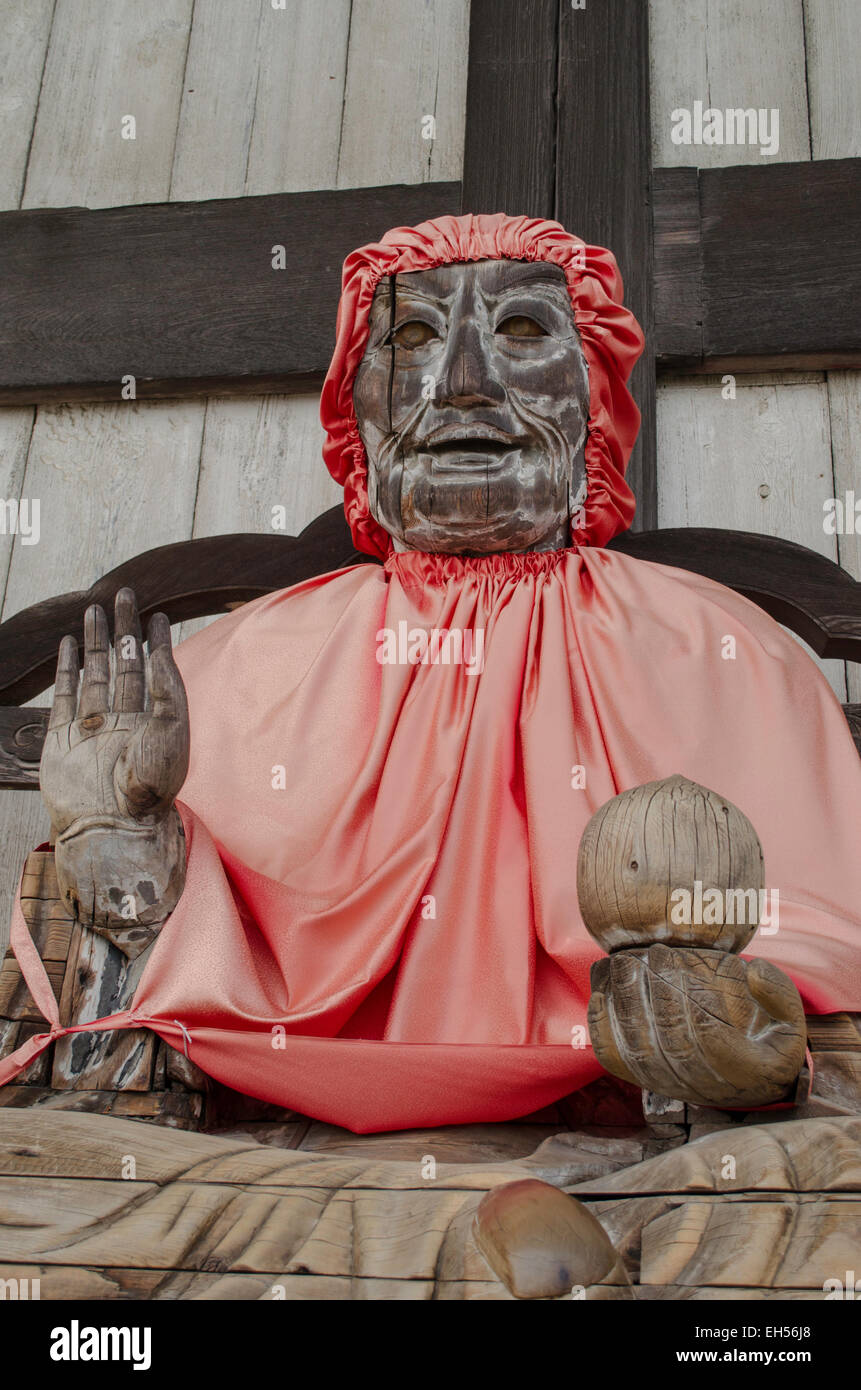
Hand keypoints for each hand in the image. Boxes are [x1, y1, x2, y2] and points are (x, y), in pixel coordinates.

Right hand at [40, 588, 188, 933]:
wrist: (110, 828)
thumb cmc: (149, 788)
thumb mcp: (170, 733)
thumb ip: (166, 690)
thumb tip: (159, 650)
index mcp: (154, 717)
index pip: (154, 667)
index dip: (155, 639)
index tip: (157, 613)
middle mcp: (124, 717)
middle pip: (124, 661)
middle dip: (123, 627)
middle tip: (124, 592)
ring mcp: (92, 725)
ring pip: (95, 671)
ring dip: (95, 641)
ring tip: (94, 609)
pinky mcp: (63, 736)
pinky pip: (66, 693)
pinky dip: (68, 668)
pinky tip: (69, 647)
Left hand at [588, 944, 805, 1107]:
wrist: (744, 1083)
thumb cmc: (766, 1042)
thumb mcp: (790, 1021)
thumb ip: (779, 994)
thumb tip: (753, 969)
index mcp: (742, 1070)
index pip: (707, 1034)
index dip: (686, 993)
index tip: (670, 953)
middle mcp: (702, 1085)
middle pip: (668, 1041)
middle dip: (652, 991)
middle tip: (642, 953)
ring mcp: (668, 1084)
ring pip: (638, 1050)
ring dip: (625, 1003)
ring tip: (620, 964)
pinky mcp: (641, 1078)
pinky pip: (614, 1057)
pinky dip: (602, 1026)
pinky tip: (600, 993)